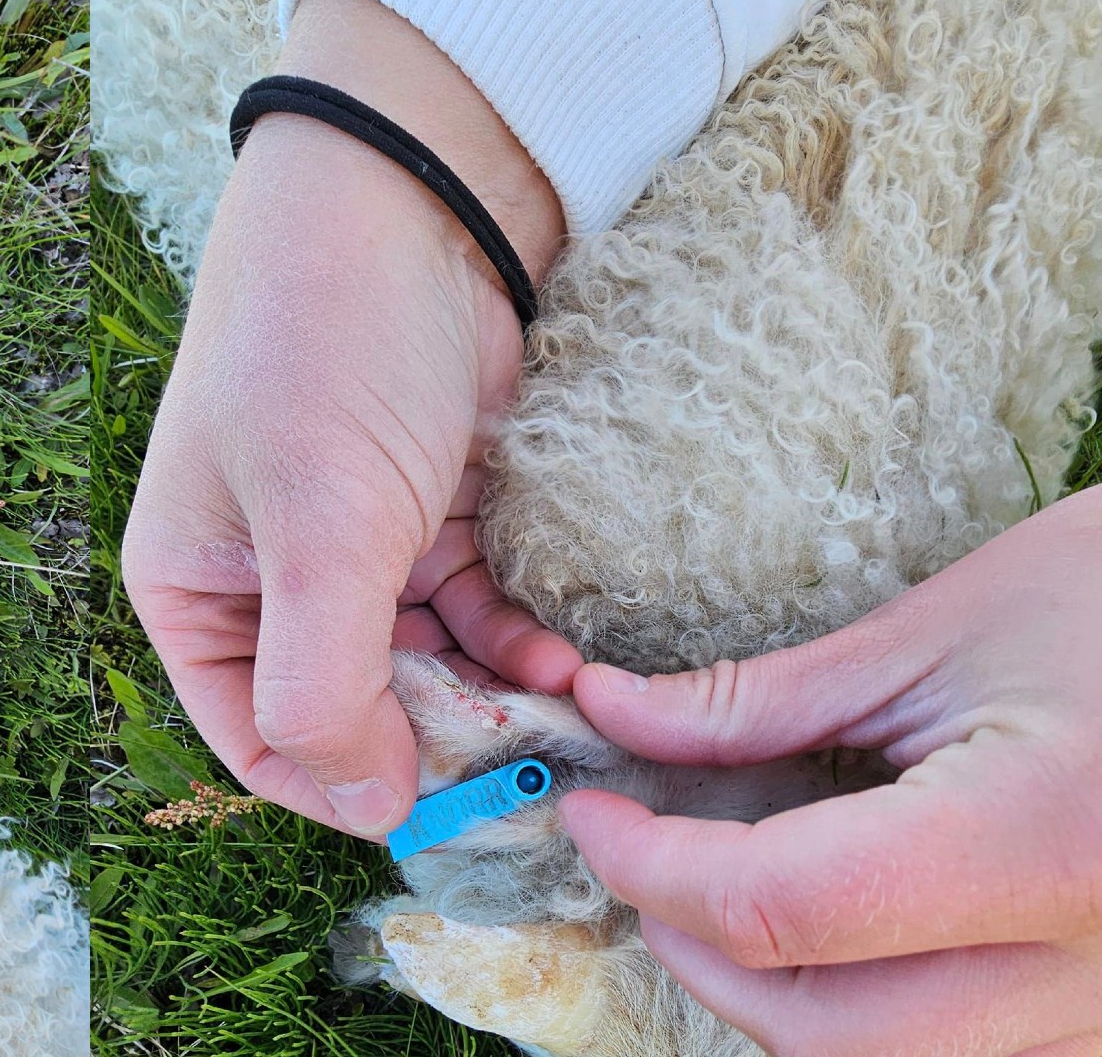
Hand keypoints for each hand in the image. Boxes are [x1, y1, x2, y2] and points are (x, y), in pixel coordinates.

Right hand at [122, 0, 575, 837]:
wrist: (414, 201)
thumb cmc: (327, 355)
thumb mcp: (318, 531)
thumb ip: (327, 682)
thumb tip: (369, 808)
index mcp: (195, 590)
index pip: (258, 739)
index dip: (342, 785)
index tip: (440, 812)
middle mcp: (265, 581)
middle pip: (350, 710)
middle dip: (435, 743)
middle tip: (526, 768)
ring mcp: (352, 550)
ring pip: (423, 670)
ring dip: (490, 699)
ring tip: (563, 714)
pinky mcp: (428, 517)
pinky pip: (471, 615)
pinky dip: (515, 644)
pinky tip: (564, 658)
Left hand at [560, 486, 1101, 1055]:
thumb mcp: (938, 632)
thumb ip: (763, 699)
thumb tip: (612, 717)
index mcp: (1040, 842)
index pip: (785, 910)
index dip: (654, 866)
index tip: (594, 811)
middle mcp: (1092, 966)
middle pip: (827, 1034)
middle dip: (700, 949)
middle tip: (647, 856)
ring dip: (780, 995)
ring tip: (733, 887)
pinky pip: (971, 1056)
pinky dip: (874, 1010)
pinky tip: (845, 927)